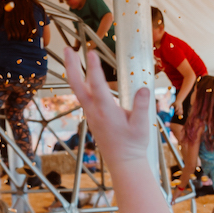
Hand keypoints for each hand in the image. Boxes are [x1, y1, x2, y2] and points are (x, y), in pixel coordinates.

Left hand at [62, 46, 154, 166]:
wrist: (123, 163)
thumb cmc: (133, 145)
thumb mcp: (141, 125)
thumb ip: (142, 106)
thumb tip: (144, 88)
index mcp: (106, 112)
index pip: (98, 86)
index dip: (94, 69)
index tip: (91, 52)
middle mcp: (94, 112)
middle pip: (78, 86)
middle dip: (72, 66)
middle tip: (69, 49)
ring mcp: (91, 115)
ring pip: (79, 90)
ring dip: (74, 72)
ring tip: (72, 56)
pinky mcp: (92, 118)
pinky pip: (83, 97)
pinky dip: (80, 83)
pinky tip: (81, 76)